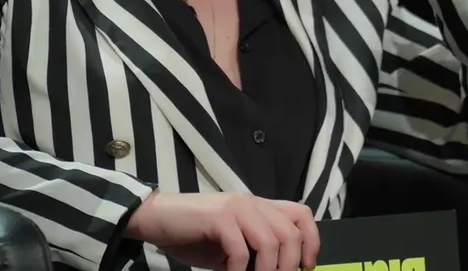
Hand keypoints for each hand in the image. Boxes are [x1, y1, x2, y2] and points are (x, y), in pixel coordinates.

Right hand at [126, 191, 319, 270]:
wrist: (156, 218)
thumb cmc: (193, 234)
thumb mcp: (232, 245)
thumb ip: (255, 253)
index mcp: (259, 206)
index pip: (301, 214)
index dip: (311, 242)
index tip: (305, 267)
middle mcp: (251, 202)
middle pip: (290, 232)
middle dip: (288, 266)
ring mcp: (235, 207)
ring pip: (270, 242)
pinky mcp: (218, 217)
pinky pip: (240, 250)